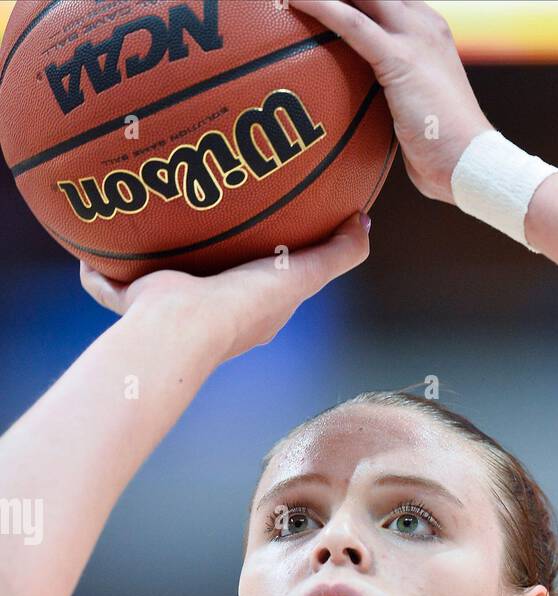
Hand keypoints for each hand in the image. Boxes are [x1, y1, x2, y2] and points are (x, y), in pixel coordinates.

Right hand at [79, 212, 370, 362]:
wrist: (181, 329)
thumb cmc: (244, 305)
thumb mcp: (302, 276)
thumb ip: (337, 254)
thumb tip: (364, 222)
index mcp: (252, 309)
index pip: (269, 279)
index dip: (273, 253)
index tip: (270, 220)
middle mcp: (213, 311)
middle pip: (213, 273)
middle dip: (209, 248)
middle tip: (204, 201)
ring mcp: (171, 309)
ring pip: (160, 276)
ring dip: (151, 253)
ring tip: (144, 209)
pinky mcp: (135, 302)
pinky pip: (110, 282)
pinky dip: (99, 270)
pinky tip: (89, 236)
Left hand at [289, 0, 492, 203]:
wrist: (471, 164)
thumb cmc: (444, 152)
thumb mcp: (414, 112)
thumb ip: (391, 98)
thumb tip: (364, 117)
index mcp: (427, 30)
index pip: (380, 0)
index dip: (351, 0)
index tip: (314, 5)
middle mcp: (422, 22)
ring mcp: (413, 35)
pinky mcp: (400, 57)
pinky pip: (350, 23)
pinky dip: (319, 7)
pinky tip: (292, 0)